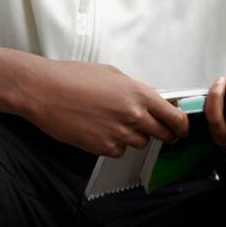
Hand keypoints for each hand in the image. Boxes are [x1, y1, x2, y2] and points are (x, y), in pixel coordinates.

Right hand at [21, 60, 188, 157]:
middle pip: (162, 134)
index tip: (181, 128)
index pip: (174, 116)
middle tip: (159, 132)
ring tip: (115, 123)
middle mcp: (132, 115)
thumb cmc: (72, 78)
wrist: (44, 91)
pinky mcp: (102, 148)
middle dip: (163, 134)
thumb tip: (151, 98)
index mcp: (138, 93)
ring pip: (140, 143)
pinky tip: (100, 131)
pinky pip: (119, 152)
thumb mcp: (112, 74)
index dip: (181, 125)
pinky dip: (114, 145)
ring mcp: (118, 134)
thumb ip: (135, 89)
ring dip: (134, 137)